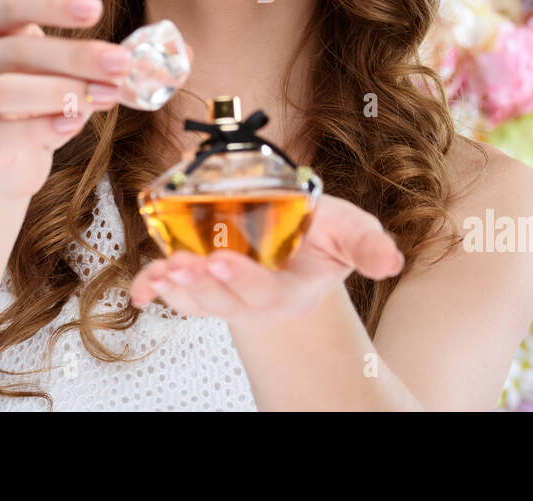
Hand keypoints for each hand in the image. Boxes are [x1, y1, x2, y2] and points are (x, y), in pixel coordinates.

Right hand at [0, 0, 132, 199]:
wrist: (4, 161)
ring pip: (8, 90)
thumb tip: (184, 54)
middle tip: (121, 64)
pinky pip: (1, 132)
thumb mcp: (78, 76)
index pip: (16, 0)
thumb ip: (118, 62)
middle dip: (77, 55)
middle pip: (22, 47)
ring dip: (63, 92)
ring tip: (106, 97)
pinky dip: (40, 128)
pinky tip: (72, 124)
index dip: (55, 2)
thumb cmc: (46, 105)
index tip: (97, 10)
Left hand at [128, 193, 405, 330]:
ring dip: (176, 285)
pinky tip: (141, 288)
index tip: (224, 261)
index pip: (266, 294)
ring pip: (193, 297)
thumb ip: (367, 244)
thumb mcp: (348, 231)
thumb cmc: (318, 235)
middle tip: (186, 264)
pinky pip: (167, 291)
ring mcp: (218, 290)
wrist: (288, 233)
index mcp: (288, 291)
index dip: (244, 281)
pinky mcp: (194, 278)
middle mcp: (249, 297)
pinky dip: (150, 289)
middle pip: (223, 301)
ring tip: (165, 268)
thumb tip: (391, 262)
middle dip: (203, 285)